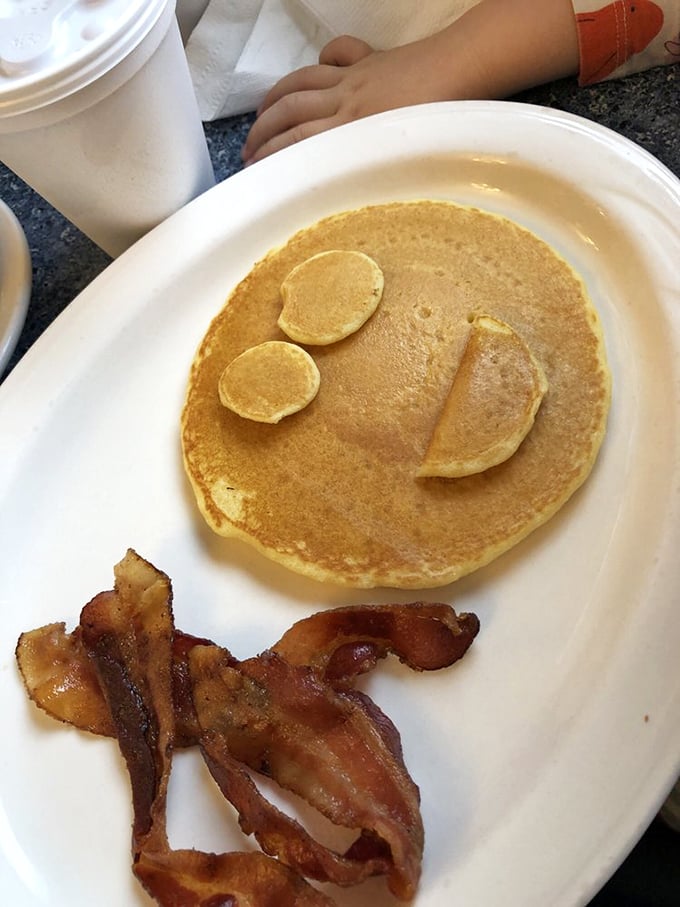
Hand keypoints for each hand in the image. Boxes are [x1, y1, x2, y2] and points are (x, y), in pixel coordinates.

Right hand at [241, 34, 457, 163]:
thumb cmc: (442, 123)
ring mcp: (356, 77)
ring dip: (276, 100)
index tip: (253, 172)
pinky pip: (339, 54)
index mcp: (352, 130)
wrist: (464, 68)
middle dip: (263, 133)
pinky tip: (320, 67)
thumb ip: (369, 174)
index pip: (298, 143)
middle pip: (290, 113)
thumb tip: (343, 194)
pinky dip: (325, 58)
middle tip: (247, 153)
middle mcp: (346, 100)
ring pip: (302, 83)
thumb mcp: (403, 162)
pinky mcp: (370, 61)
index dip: (271, 157)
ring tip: (261, 117)